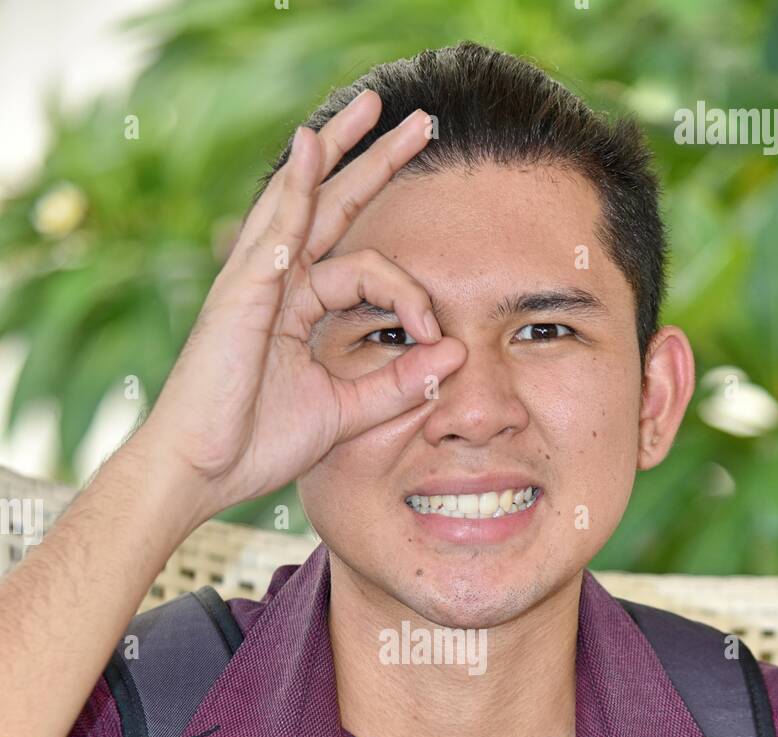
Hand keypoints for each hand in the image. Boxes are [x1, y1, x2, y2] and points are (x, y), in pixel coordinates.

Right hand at [134, 91, 465, 516]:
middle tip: (419, 120)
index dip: (410, 293)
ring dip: (338, 152)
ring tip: (370, 106)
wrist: (202, 470)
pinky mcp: (239, 295)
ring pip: (303, 202)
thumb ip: (399, 384)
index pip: (365, 268)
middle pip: (331, 207)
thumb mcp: (347, 413)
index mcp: (298, 307)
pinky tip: (311, 150)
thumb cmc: (258, 442)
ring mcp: (254, 282)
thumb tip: (455, 353)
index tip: (434, 334)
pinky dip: (293, 192)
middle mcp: (276, 283)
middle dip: (373, 162)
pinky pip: (274, 234)